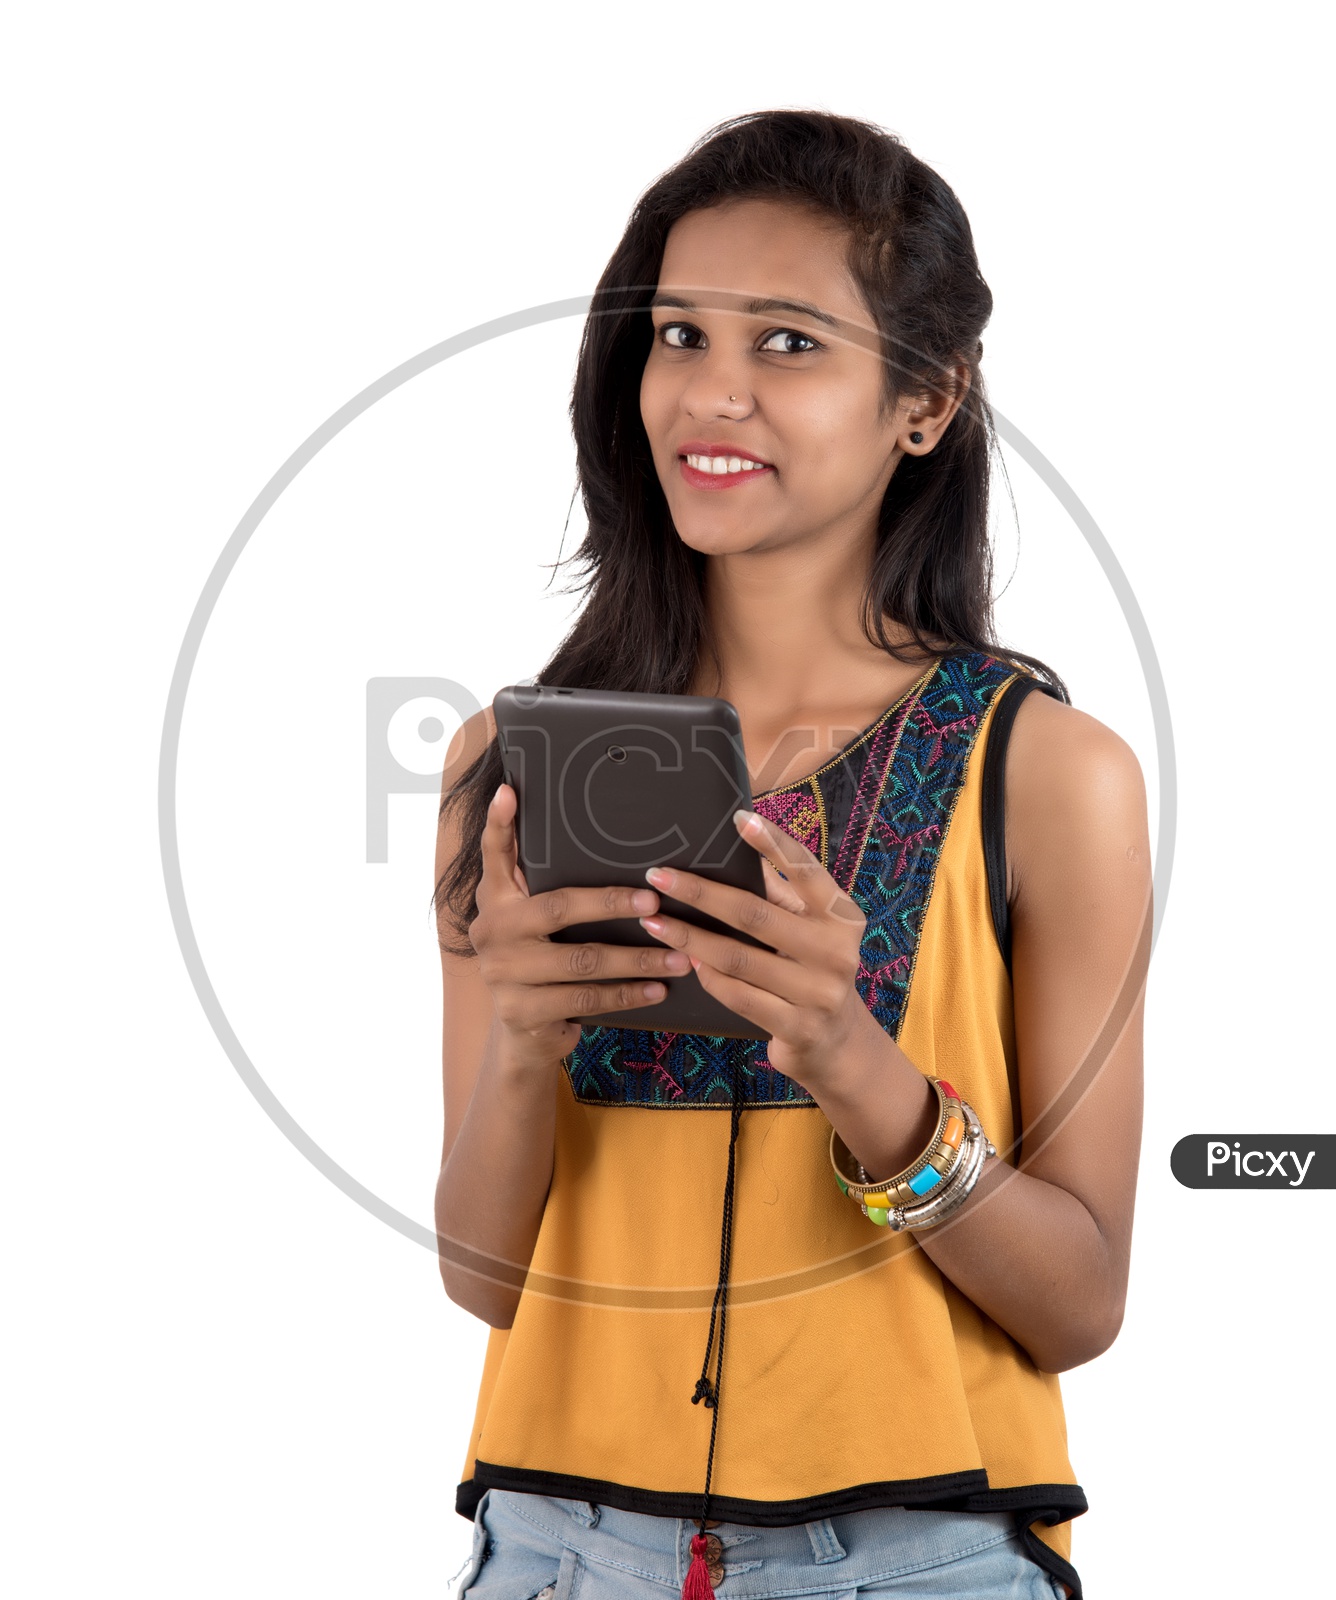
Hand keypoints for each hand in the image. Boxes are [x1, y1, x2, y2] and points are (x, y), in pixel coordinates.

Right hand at [468, 784, 692, 1066]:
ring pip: (583, 960)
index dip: (498, 824)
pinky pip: (587, 1000)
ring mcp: (503, 974)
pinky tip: (658, 989)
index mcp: (495, 901)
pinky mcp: (523, 1012)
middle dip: (612, 903)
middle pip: (558, 908)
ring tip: (679, 955)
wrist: (523, 1036)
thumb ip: (548, 886)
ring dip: (637, 958)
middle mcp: (492, 932)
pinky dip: (628, 993)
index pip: (493, 856)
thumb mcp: (537, 924)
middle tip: (654, 898)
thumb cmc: (544, 963)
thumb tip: (601, 837)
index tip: (510, 792)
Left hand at [637, 808, 870, 1090]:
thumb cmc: (810, 969)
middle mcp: (836, 951)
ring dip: (689, 936)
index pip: (806, 870)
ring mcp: (819, 993)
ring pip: (738, 958)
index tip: (738, 818)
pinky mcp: (798, 1027)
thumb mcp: (808, 930)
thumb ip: (780, 895)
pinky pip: (738, 996)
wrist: (836, 1042)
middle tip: (658, 876)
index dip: (773, 842)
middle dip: (700, 893)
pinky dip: (707, 975)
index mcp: (841, 916)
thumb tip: (732, 846)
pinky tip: (684, 958)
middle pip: (755, 914)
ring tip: (653, 920)